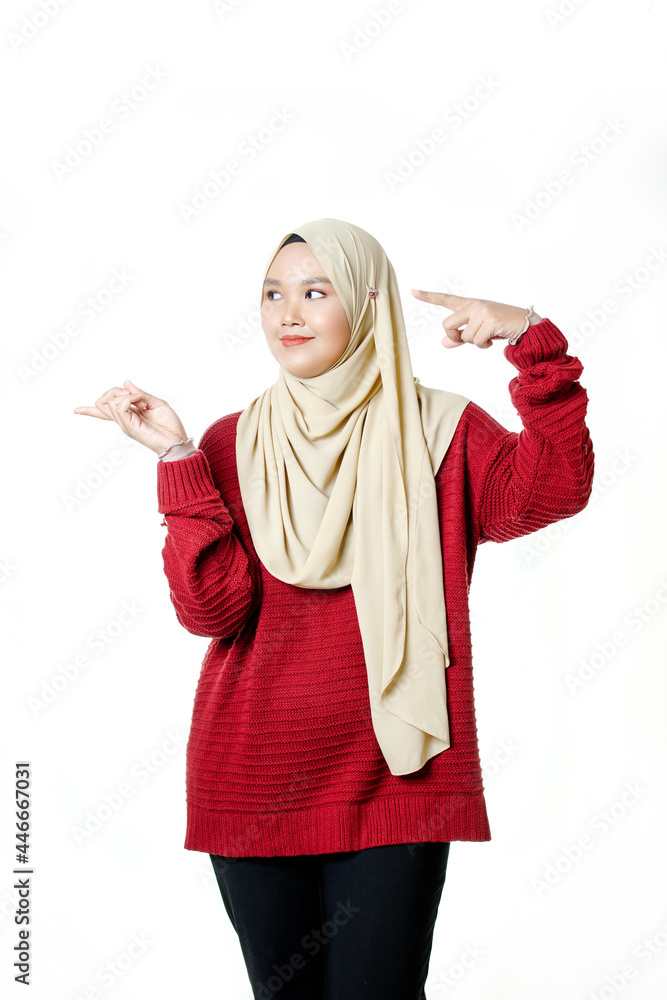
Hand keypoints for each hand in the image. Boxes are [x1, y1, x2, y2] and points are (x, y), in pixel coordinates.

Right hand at [73, 379, 188, 454]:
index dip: (88, 410)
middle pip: (102, 401)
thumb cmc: (170, 425)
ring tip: (141, 401)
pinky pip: (120, 406)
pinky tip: (141, 403)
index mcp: (128, 414)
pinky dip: (129, 398)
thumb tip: (125, 383)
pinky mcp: (129, 426)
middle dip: (113, 390)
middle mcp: (123, 420)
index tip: (75, 410)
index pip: (104, 412)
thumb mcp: (156, 402)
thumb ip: (140, 393)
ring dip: (126, 394)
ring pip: (109, 401)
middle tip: (135, 395)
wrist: (177, 439)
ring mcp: (125, 424)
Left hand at [410, 291, 528, 349]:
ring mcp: (482, 312)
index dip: (428, 297)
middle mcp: (474, 306)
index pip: (446, 300)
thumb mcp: (478, 331)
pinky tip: (493, 339)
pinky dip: (484, 345)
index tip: (412, 291)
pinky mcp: (490, 320)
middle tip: (466, 339)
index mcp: (469, 305)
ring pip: (464, 337)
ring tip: (488, 336)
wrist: (524, 324)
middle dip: (455, 337)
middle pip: (448, 325)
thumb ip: (460, 337)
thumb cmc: (500, 327)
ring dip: (475, 342)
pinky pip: (476, 341)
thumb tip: (444, 343)